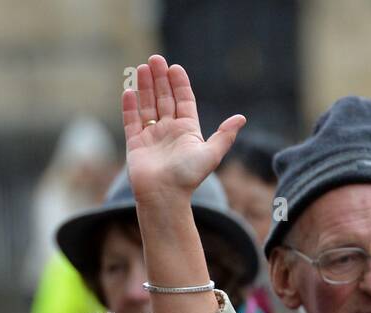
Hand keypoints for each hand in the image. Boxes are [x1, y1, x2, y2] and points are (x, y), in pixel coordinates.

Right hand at [122, 54, 244, 205]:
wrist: (165, 195)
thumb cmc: (189, 176)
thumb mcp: (211, 154)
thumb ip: (224, 135)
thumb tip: (241, 118)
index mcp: (188, 131)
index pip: (184, 101)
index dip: (179, 84)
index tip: (175, 67)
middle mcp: (170, 131)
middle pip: (164, 99)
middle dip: (160, 79)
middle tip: (155, 59)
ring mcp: (152, 136)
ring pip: (147, 106)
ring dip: (145, 86)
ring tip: (142, 67)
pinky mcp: (135, 143)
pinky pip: (131, 120)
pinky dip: (130, 106)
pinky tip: (129, 90)